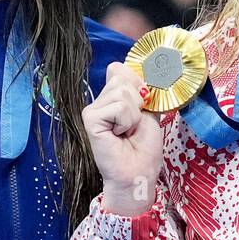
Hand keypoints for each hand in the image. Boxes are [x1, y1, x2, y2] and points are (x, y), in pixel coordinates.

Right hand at [82, 62, 163, 215]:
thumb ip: (141, 89)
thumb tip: (130, 67)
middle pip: (123, 78)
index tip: (143, 107)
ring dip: (134, 114)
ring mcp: (92, 109)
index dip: (138, 85)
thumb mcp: (149, 111)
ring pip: (122, 92)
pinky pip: (117, 107)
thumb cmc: (144, 147)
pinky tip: (120, 134)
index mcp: (111, 97)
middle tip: (134, 124)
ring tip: (127, 131)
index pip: (120, 70)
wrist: (139, 172)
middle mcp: (99, 100)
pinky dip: (126, 121)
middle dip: (138, 102)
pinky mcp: (90, 119)